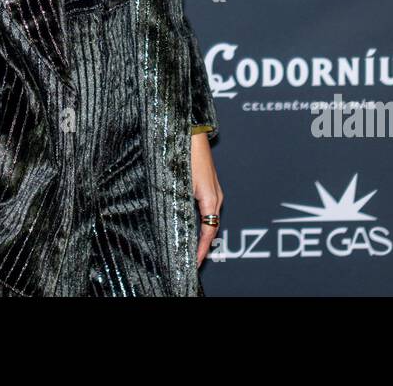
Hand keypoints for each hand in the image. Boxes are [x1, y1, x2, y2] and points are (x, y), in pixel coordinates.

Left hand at [191, 132, 222, 266]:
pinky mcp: (206, 183)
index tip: (194, 264)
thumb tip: (177, 225)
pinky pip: (205, 208)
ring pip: (208, 218)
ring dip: (200, 235)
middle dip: (201, 246)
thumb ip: (181, 203)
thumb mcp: (181, 181)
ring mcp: (212, 189)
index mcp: (211, 198)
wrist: (190, 128)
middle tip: (189, 262)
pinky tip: (189, 224)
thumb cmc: (185, 152)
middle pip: (210, 227)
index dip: (201, 250)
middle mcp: (215, 195)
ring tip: (189, 249)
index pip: (208, 232)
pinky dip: (199, 222)